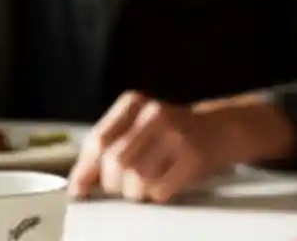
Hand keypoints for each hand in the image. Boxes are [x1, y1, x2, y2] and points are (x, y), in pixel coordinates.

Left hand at [68, 92, 227, 202]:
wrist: (217, 129)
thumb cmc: (168, 133)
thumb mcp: (136, 128)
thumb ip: (106, 150)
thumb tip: (78, 184)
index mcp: (133, 102)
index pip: (98, 141)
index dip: (85, 171)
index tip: (79, 189)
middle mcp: (154, 113)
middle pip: (115, 162)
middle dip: (113, 183)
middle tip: (122, 185)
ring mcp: (177, 134)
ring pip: (136, 179)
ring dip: (136, 192)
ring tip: (144, 184)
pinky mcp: (194, 157)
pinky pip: (159, 190)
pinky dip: (156, 194)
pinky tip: (164, 183)